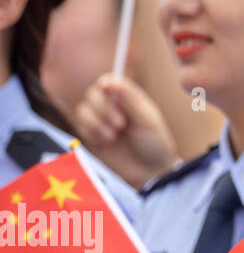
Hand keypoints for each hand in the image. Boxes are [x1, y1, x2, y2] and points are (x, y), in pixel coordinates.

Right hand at [73, 74, 178, 189]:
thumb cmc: (154, 143)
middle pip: (92, 94)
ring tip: (114, 136)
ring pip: (82, 110)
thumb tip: (111, 81)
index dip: (106, 82)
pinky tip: (107, 142)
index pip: (111, 82)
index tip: (105, 87)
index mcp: (129, 99)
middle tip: (120, 123)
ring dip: (96, 122)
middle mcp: (113, 107)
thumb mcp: (147, 120)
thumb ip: (130, 100)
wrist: (149, 172)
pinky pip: (81, 127)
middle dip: (102, 107)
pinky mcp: (92, 137)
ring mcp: (101, 122)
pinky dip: (92, 133)